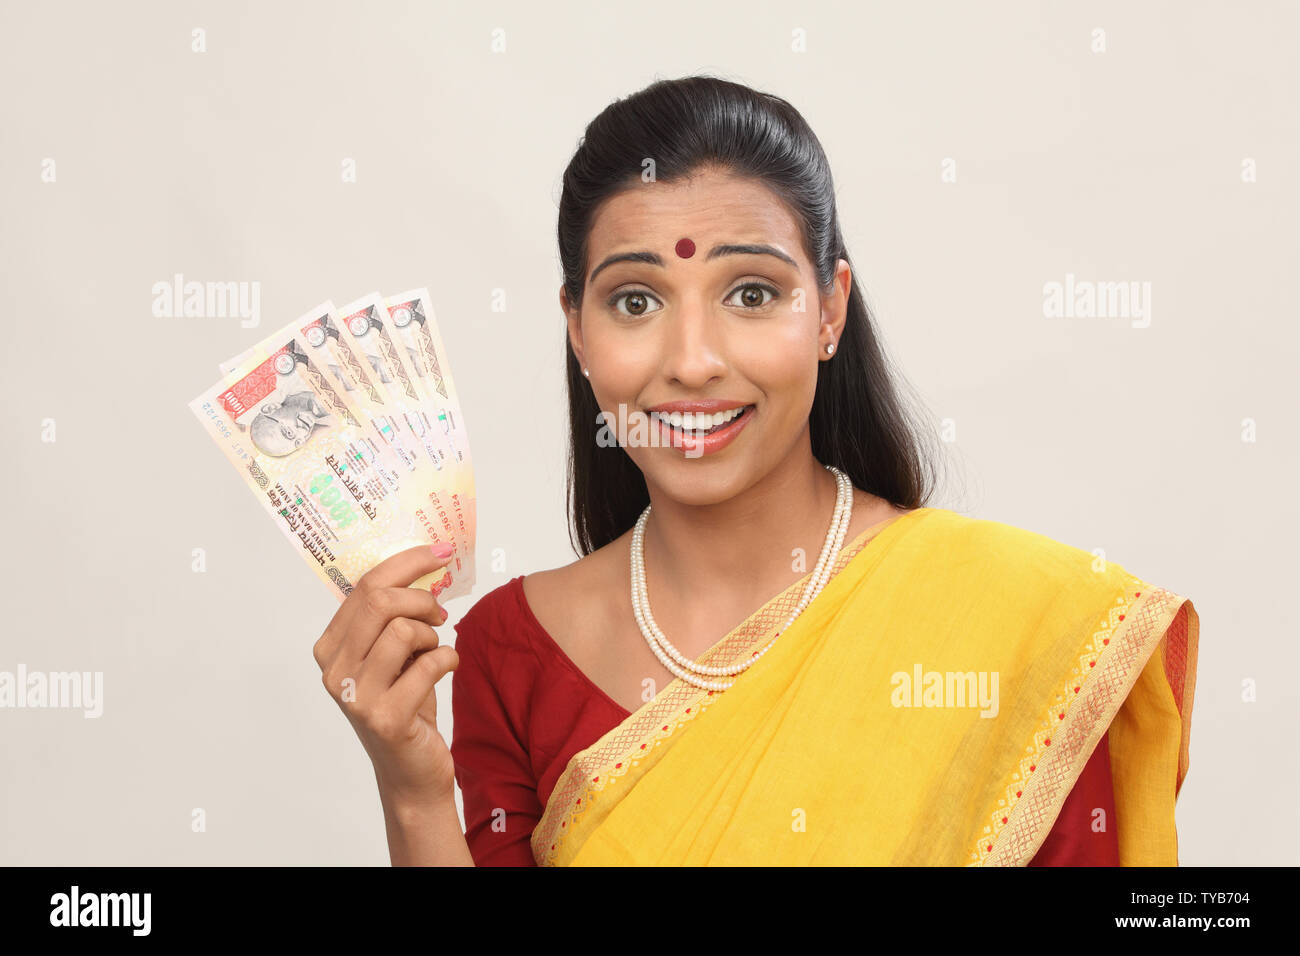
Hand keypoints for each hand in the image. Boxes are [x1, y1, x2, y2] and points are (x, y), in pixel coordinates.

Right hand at [313, 544, 460, 804]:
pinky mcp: (385, 718)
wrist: (410, 771)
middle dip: (421, 598)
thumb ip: (393, 615)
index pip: (365, 585)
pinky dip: (447, 659)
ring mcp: (356, 696)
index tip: (439, 553)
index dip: (406, 563)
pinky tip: (447, 668)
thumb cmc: (404, 704)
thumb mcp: (392, 654)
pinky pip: (429, 664)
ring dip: (432, 635)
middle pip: (381, 601)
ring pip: (404, 630)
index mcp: (330, 646)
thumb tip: (426, 561)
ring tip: (435, 650)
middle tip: (439, 613)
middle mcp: (334, 669)